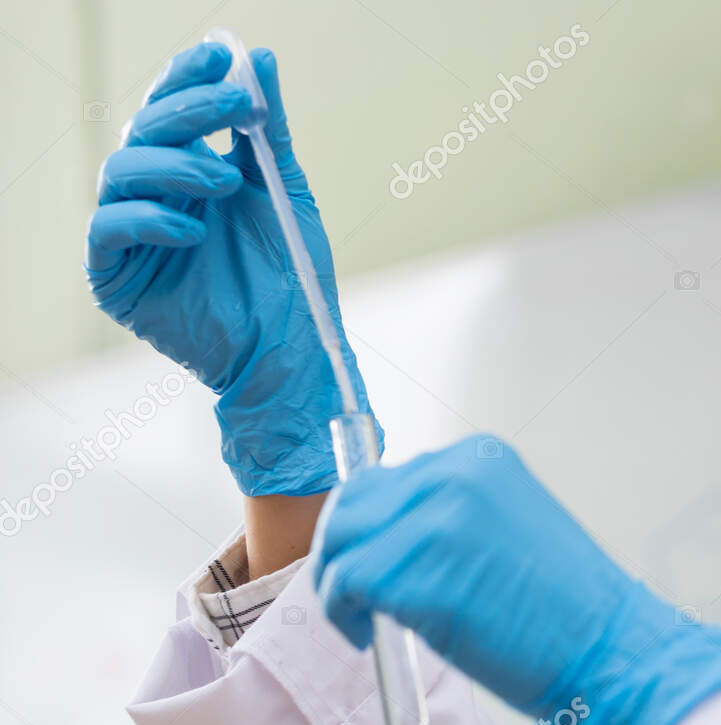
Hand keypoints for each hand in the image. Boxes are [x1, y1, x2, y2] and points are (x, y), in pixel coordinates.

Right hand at [85, 42, 377, 496]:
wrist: (292, 352)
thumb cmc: (290, 279)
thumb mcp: (284, 194)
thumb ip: (268, 133)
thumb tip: (262, 61)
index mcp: (188, 172)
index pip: (173, 110)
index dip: (188, 77)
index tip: (223, 54)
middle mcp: (153, 195)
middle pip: (144, 130)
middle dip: (190, 110)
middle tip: (237, 108)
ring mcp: (131, 233)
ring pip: (120, 171)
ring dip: (175, 166)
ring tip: (226, 183)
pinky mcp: (115, 276)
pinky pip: (107, 229)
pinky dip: (147, 219)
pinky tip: (193, 230)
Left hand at [309, 436, 720, 724]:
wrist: (609, 651)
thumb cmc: (566, 613)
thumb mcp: (507, 533)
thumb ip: (450, 520)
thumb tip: (386, 538)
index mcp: (480, 458)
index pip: (388, 478)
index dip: (371, 528)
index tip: (374, 567)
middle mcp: (455, 473)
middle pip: (355, 501)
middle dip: (343, 550)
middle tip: (355, 600)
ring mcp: (435, 518)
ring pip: (342, 541)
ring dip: (339, 585)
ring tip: (365, 623)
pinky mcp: (417, 568)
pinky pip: (345, 583)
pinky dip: (343, 613)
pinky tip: (369, 637)